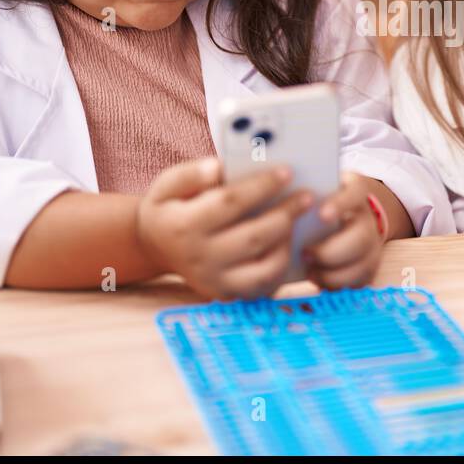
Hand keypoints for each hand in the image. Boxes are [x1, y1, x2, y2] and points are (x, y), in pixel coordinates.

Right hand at [136, 158, 313, 299]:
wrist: (155, 247)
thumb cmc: (170, 208)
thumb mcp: (168, 184)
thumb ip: (192, 173)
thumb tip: (219, 168)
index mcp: (183, 226)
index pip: (230, 203)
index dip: (261, 186)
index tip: (287, 171)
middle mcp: (198, 259)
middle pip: (253, 237)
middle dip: (285, 214)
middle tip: (307, 196)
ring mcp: (214, 281)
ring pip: (264, 267)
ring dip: (288, 241)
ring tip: (301, 219)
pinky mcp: (227, 295)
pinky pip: (264, 285)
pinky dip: (282, 264)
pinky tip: (289, 241)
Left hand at [302, 172, 386, 289]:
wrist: (346, 215)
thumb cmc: (319, 200)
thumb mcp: (314, 189)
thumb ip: (301, 194)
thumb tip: (279, 205)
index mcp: (356, 191)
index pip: (355, 193)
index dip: (340, 205)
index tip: (321, 215)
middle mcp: (368, 218)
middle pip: (361, 237)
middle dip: (330, 251)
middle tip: (304, 254)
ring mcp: (373, 244)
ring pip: (363, 264)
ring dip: (332, 272)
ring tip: (308, 269)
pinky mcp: (370, 267)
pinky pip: (357, 282)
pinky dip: (335, 283)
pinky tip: (317, 278)